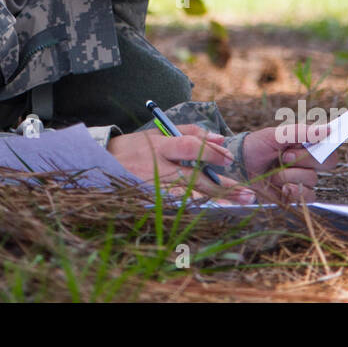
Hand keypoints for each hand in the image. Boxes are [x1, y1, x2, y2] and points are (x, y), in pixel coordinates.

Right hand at [108, 125, 253, 201]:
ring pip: (187, 198)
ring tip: (236, 205)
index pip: (189, 147)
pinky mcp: (149, 203)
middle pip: (194, 179)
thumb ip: (190, 133)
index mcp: (160, 146)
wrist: (100, 165)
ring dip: (213, 203)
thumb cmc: (134, 148)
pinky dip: (195, 210)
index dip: (211, 152)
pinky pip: (176, 208)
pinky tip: (212, 213)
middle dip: (223, 187)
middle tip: (247, 194)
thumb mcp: (157, 133)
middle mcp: (157, 168)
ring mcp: (152, 189)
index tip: (229, 159)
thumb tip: (220, 138)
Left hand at [236, 122, 337, 203]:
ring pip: (313, 179)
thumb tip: (328, 130)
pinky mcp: (295, 197)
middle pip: (327, 162)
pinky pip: (307, 196)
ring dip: (291, 174)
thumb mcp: (275, 135)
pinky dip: (294, 191)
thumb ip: (301, 132)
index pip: (329, 147)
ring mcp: (301, 181)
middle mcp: (307, 164)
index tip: (333, 139)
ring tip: (273, 172)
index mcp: (305, 146)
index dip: (331, 145)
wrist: (236, 168)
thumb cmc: (255, 147)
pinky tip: (281, 188)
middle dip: (305, 158)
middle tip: (286, 155)